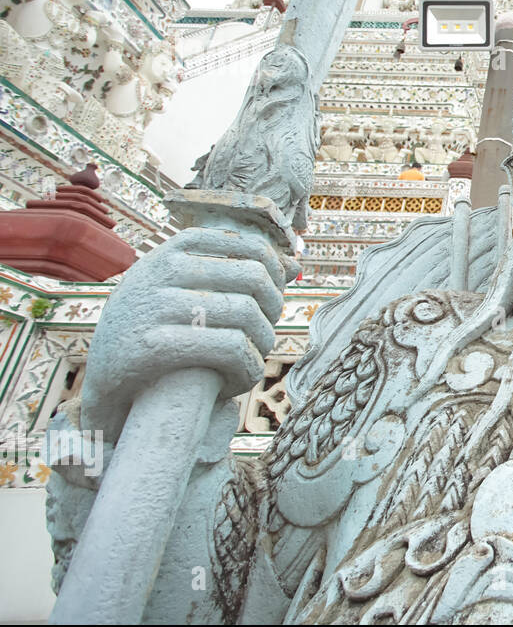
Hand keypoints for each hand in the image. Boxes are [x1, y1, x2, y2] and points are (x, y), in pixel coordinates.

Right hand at [79, 227, 286, 442]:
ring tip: (252, 358)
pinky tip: (237, 380)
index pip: (248, 244)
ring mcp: (155, 307)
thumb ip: (231, 272)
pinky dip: (247, 369)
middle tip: (264, 333)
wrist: (104, 382)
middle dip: (273, 309)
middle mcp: (161, 272)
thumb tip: (295, 262)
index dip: (274, 271)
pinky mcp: (153, 347)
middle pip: (254, 278)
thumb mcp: (181, 291)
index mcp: (170, 251)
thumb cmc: (154, 330)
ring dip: (263, 344)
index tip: (271, 299)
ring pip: (247, 315)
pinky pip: (230, 349)